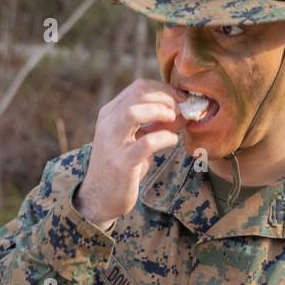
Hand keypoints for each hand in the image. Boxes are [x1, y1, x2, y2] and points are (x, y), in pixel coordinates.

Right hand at [75, 79, 183, 229]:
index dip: (165, 89)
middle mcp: (107, 124)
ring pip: (134, 112)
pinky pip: (147, 143)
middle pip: (139, 93)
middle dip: (167, 97)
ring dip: (161, 112)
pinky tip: (172, 141)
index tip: (182, 99)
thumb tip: (184, 108)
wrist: (100, 198)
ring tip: (174, 121)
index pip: (139, 87)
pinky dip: (165, 138)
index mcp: (110, 113)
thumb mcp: (134, 137)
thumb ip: (153, 121)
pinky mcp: (121, 164)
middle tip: (182, 109)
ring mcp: (112, 144)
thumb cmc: (123, 163)